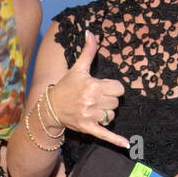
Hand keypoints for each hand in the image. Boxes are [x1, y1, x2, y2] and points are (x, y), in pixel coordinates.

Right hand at [46, 30, 127, 148]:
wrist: (51, 108)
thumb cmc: (66, 86)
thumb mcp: (78, 68)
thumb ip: (88, 50)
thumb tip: (91, 32)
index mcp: (93, 86)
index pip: (119, 89)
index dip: (113, 88)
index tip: (103, 88)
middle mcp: (92, 101)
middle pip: (116, 103)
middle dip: (109, 101)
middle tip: (96, 99)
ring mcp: (90, 116)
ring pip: (112, 116)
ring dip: (106, 113)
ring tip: (94, 109)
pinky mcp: (88, 128)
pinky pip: (105, 134)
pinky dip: (116, 140)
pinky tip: (126, 145)